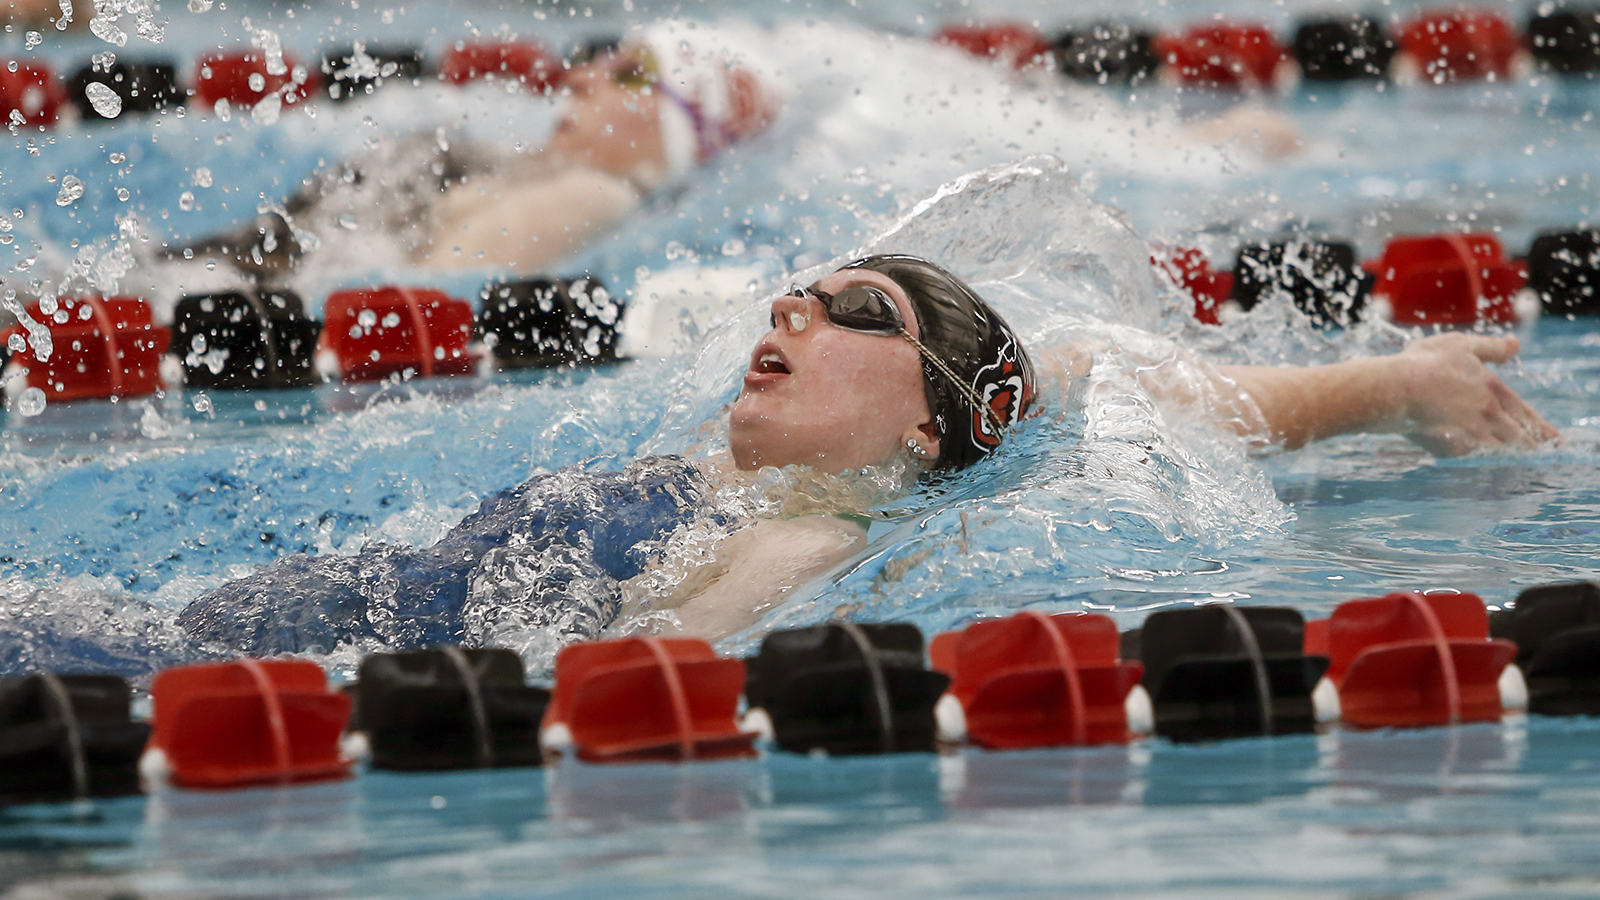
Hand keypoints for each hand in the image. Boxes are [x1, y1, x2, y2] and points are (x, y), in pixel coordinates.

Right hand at [1394, 333, 1559, 455]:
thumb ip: (1490, 347)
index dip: (1542, 428)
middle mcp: (1488, 414)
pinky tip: (1478, 463)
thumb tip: (1516, 345)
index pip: (1525, 413)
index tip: (1556, 440)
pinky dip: (1477, 459)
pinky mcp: (1450, 448)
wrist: (1395, 390)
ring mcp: (1470, 433)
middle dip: (1532, 445)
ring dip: (1508, 454)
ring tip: (1517, 460)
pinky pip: (1469, 457)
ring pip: (1497, 449)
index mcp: (1492, 388)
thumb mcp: (1460, 344)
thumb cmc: (1424, 363)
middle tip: (1543, 453)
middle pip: (1517, 436)